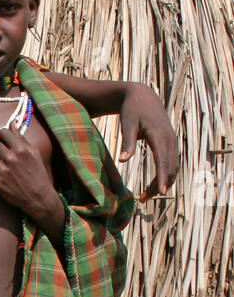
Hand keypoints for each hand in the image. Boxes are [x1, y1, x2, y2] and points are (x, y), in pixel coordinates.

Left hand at [0, 120, 64, 240]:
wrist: (38, 197)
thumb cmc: (37, 173)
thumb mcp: (33, 153)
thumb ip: (21, 138)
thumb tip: (11, 123)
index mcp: (22, 149)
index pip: (3, 132)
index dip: (2, 135)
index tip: (3, 140)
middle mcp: (11, 158)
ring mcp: (3, 171)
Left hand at [118, 83, 177, 201]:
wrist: (142, 96)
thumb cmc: (132, 110)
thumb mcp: (127, 124)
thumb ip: (127, 142)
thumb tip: (123, 161)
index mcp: (159, 134)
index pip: (162, 160)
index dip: (162, 177)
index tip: (161, 193)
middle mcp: (170, 138)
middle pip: (169, 168)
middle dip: (159, 185)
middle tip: (143, 200)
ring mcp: (172, 141)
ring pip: (173, 167)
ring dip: (163, 183)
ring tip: (146, 196)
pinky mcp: (171, 143)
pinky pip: (172, 163)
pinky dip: (166, 175)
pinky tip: (155, 186)